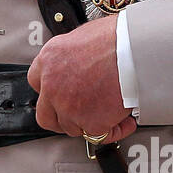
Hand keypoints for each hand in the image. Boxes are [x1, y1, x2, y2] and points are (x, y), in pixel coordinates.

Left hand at [26, 14, 136, 146]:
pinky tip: (124, 122)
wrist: (135, 50)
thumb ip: (73, 56)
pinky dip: (114, 131)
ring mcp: (69, 107)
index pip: (36, 83)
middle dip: (61, 117)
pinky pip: (99, 135)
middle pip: (46, 115)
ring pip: (71, 127)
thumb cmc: (117, 37)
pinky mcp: (90, 122)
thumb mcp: (83, 36)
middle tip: (78, 114)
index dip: (50, 91)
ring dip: (88, 123)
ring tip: (106, 114)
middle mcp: (53, 85)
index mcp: (50, 59)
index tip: (61, 94)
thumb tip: (80, 63)